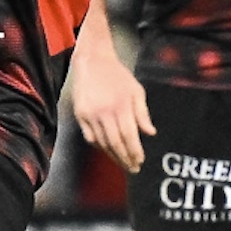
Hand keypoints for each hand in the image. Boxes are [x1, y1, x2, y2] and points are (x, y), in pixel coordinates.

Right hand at [70, 42, 154, 172]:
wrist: (92, 61)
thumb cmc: (118, 76)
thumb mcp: (136, 90)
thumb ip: (143, 113)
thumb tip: (150, 133)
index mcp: (121, 105)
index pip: (129, 136)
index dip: (134, 151)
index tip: (140, 161)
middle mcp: (104, 112)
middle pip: (115, 143)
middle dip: (124, 158)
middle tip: (132, 168)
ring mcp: (90, 114)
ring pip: (102, 143)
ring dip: (112, 156)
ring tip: (122, 163)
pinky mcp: (79, 115)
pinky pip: (90, 137)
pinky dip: (99, 146)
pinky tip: (107, 151)